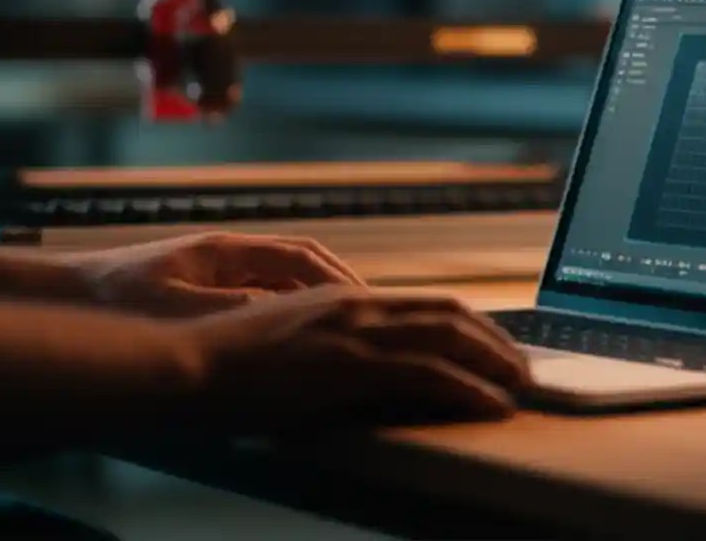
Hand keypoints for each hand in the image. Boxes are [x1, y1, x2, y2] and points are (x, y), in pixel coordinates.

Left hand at [67, 232, 365, 316]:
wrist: (59, 297)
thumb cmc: (111, 302)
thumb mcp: (178, 310)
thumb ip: (236, 310)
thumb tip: (291, 314)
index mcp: (223, 251)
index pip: (300, 256)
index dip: (339, 279)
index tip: (368, 304)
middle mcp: (223, 255)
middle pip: (296, 265)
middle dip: (335, 290)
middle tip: (369, 321)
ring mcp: (210, 272)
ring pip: (277, 283)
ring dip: (309, 304)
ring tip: (339, 336)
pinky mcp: (195, 291)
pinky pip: (254, 300)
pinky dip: (280, 316)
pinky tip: (287, 347)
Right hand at [177, 284, 530, 427]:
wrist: (182, 365)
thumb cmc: (222, 365)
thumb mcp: (287, 349)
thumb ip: (330, 353)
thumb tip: (367, 377)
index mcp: (342, 300)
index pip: (426, 305)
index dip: (470, 326)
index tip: (495, 348)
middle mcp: (355, 305)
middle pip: (449, 314)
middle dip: (495, 341)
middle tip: (523, 369)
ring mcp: (353, 331)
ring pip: (449, 337)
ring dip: (494, 363)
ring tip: (521, 389)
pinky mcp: (348, 362)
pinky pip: (428, 372)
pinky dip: (469, 388)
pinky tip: (491, 406)